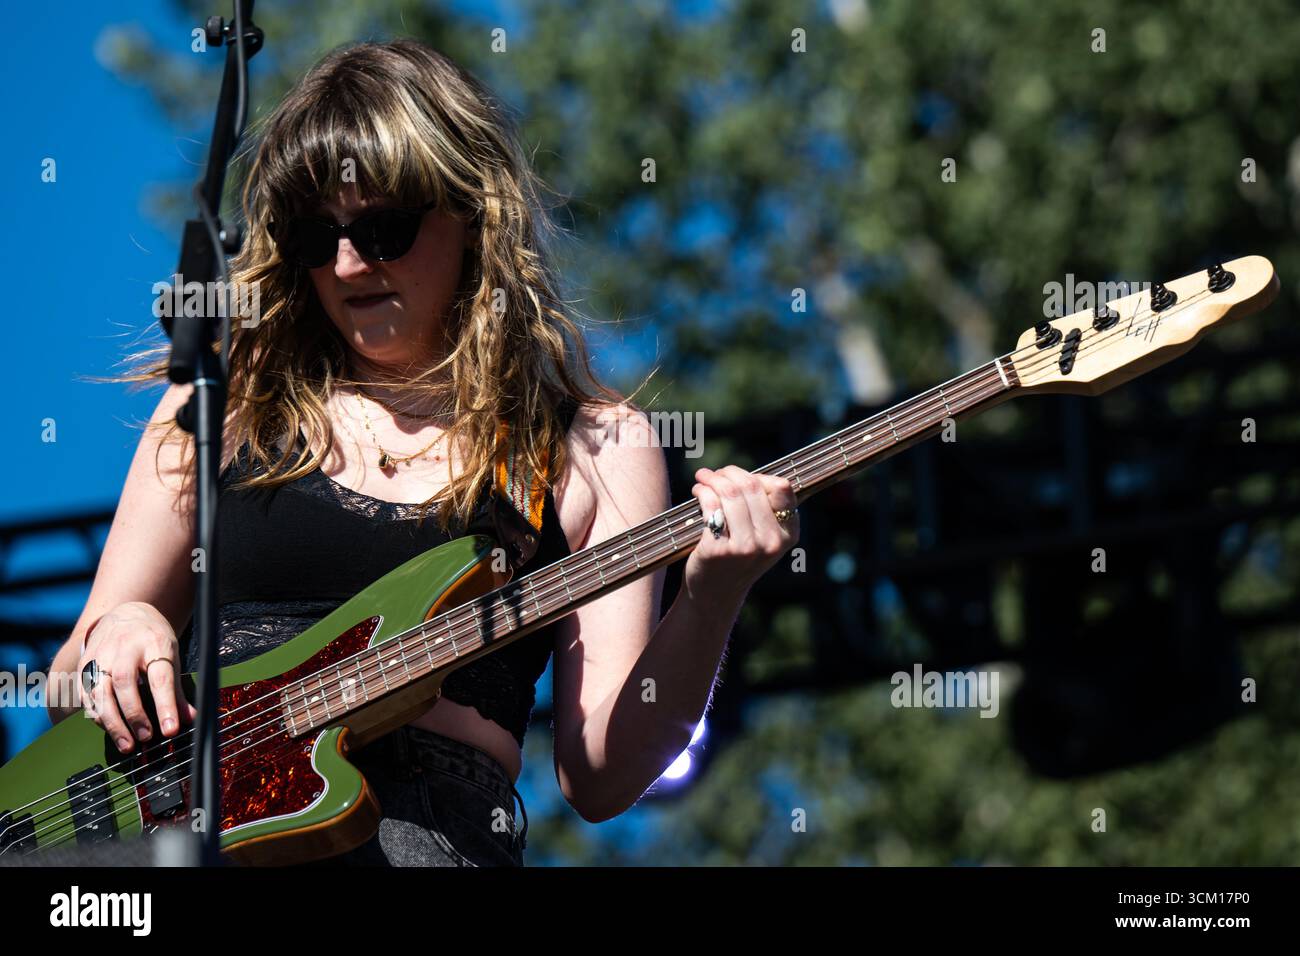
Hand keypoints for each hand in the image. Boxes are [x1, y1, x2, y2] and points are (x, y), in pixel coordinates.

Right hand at [79, 602, 196, 753]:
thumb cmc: (152, 640)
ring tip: (127, 744)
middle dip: (135, 714)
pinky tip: (109, 729)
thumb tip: (189, 718)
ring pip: (100, 691)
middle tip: (146, 738)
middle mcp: (125, 648)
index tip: (171, 729)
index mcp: (154, 643)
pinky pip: (87, 695)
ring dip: (112, 722)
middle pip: (126, 683)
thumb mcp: (171, 655)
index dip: (166, 705)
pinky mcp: (84, 665)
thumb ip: (177, 689)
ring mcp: (101, 655)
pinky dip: (98, 716)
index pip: (161, 677)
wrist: (125, 614)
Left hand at [685, 466, 799, 605]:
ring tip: (702, 479)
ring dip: (712, 479)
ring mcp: (745, 547)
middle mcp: (770, 541)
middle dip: (729, 473)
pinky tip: (698, 492)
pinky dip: (702, 492)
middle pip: (751, 486)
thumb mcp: (762, 539)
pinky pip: (711, 506)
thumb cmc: (737, 559)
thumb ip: (763, 510)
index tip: (740, 477)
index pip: (782, 488)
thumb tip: (742, 473)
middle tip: (714, 474)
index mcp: (788, 535)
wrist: (715, 595)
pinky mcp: (719, 549)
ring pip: (730, 493)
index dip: (759, 476)